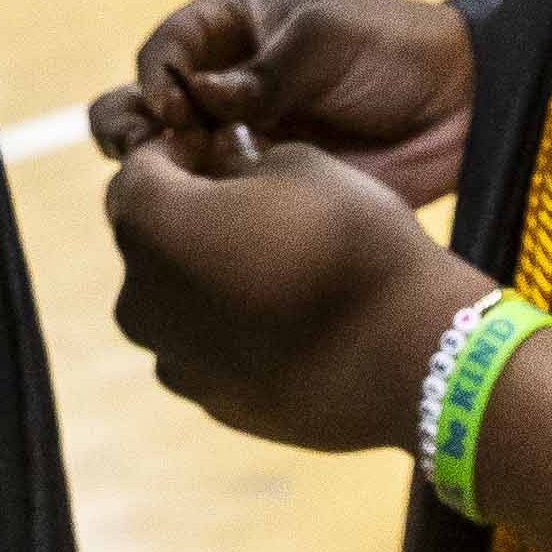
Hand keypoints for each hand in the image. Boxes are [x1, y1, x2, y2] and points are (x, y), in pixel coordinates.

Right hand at [92, 0, 470, 203]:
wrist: (465, 108)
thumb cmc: (397, 49)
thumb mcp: (330, 38)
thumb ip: (266, 69)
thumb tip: (200, 95)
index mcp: (235, 30)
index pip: (168, 48)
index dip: (159, 74)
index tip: (174, 104)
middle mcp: (226, 87)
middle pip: (147, 106)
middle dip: (133, 128)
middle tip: (146, 153)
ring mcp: (243, 144)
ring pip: (172, 162)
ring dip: (161, 175)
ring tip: (176, 189)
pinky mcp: (265, 193)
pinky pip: (216, 206)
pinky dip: (202, 214)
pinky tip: (216, 222)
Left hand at [103, 141, 480, 452]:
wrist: (413, 356)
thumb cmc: (355, 243)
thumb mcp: (300, 162)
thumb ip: (240, 159)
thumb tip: (226, 167)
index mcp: (151, 223)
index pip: (139, 169)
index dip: (181, 152)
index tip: (221, 150)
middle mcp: (139, 296)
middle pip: (146, 238)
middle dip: (185, 214)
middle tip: (249, 206)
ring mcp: (171, 358)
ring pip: (171, 298)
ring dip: (202, 275)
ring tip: (272, 266)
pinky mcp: (209, 401)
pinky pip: (202, 348)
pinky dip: (227, 329)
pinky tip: (285, 321)